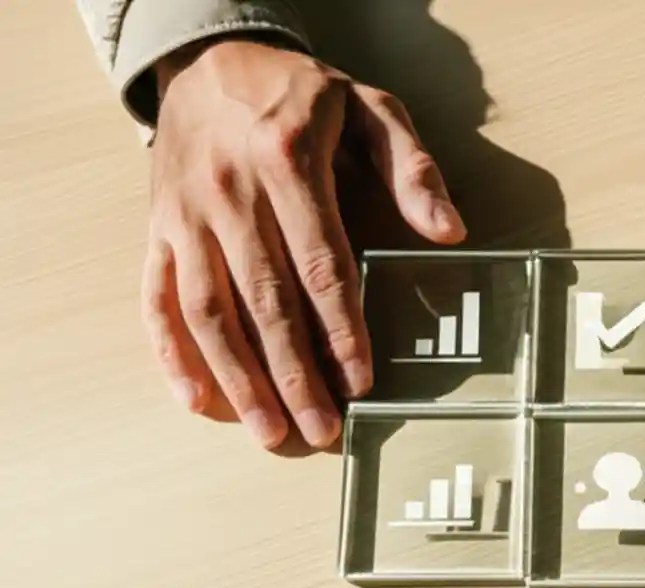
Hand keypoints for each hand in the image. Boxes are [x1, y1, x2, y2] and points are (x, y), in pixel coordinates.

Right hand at [145, 40, 464, 447]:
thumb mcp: (370, 107)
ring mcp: (185, 215)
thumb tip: (449, 230)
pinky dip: (171, 352)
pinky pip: (156, 297)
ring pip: (209, 310)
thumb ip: (411, 167)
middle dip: (293, 372)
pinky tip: (195, 400)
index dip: (341, 326)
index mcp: (287, 160)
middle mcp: (229, 192)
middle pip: (264, 299)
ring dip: (239, 378)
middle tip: (320, 430)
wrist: (209, 59)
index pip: (319, 261)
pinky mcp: (158, 228)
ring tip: (271, 432)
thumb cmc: (300, 93)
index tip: (360, 379)